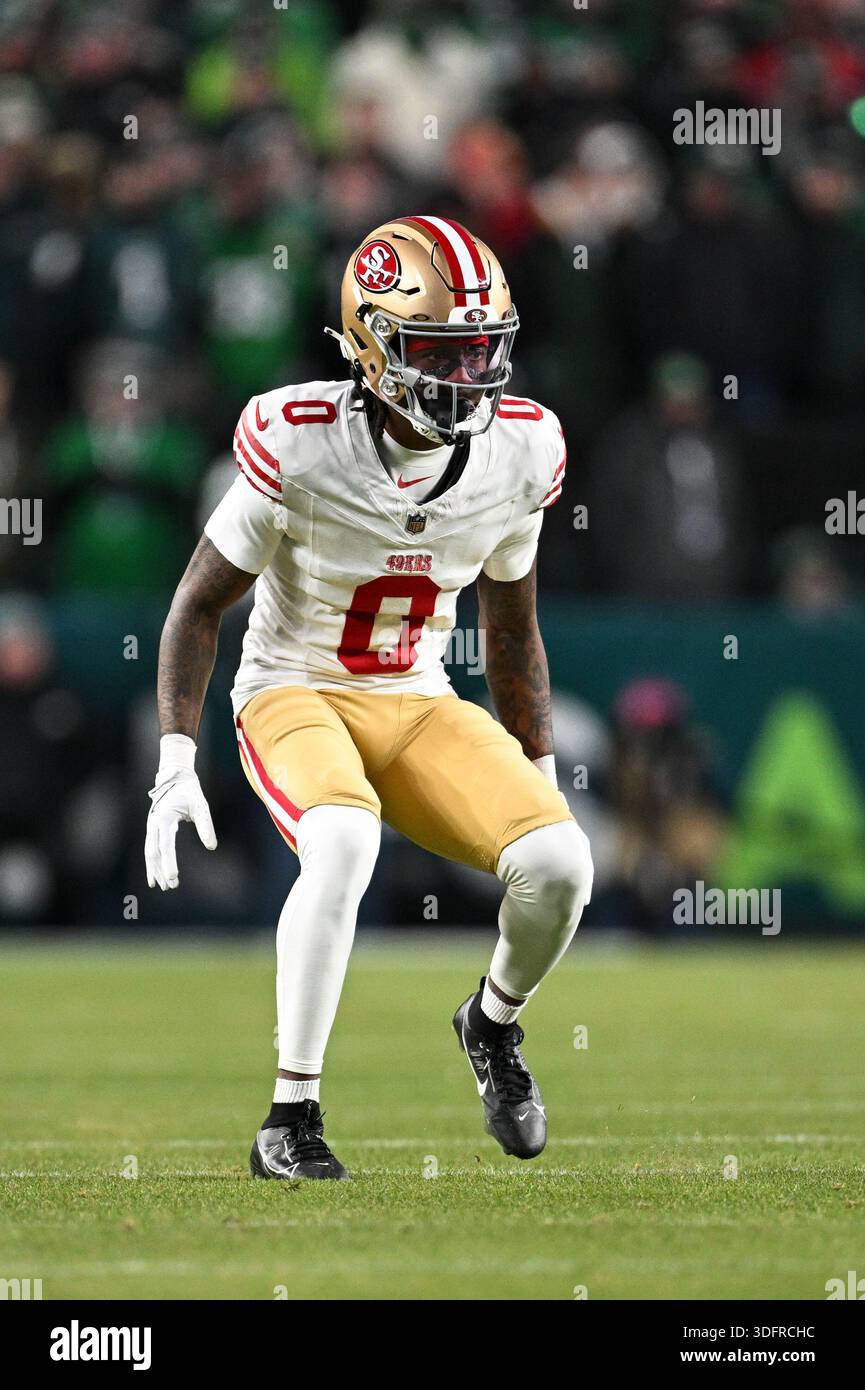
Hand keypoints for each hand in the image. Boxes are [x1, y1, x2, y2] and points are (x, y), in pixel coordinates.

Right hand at [145, 738, 216, 889]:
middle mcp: (154, 823)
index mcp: (164, 818)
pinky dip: (153, 862)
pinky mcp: (154, 828)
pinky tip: (156, 875)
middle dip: (161, 870)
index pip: (165, 845)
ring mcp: (151, 826)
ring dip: (155, 869)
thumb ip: (205, 826)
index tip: (174, 876)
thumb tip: (211, 846)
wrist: (176, 778)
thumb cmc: (190, 792)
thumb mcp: (201, 806)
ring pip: (150, 852)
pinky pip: (152, 848)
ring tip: (162, 885)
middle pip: (154, 852)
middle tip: (170, 886)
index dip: (169, 862)